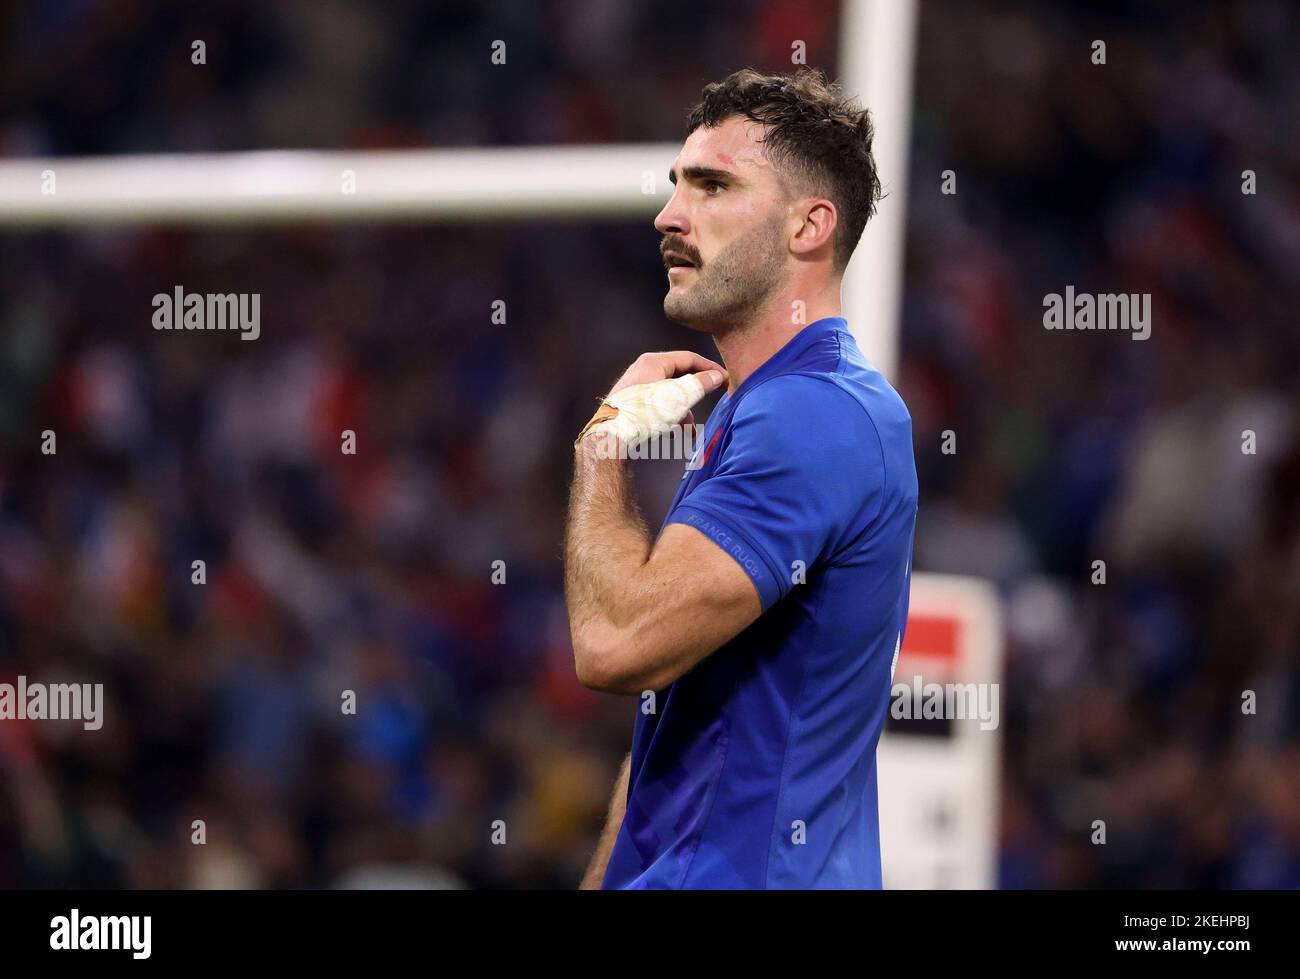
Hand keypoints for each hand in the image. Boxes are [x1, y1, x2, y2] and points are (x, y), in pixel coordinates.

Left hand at [576, 352, 727, 448]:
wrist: (612, 438)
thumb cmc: (642, 415)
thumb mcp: (679, 397)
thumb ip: (700, 384)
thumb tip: (715, 376)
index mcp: (653, 362)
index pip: (689, 358)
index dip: (710, 367)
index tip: (724, 378)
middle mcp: (643, 372)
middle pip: (679, 378)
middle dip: (696, 394)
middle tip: (712, 399)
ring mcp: (636, 389)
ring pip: (669, 396)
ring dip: (683, 412)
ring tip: (689, 430)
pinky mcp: (631, 406)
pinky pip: (657, 408)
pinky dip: (669, 419)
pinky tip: (673, 434)